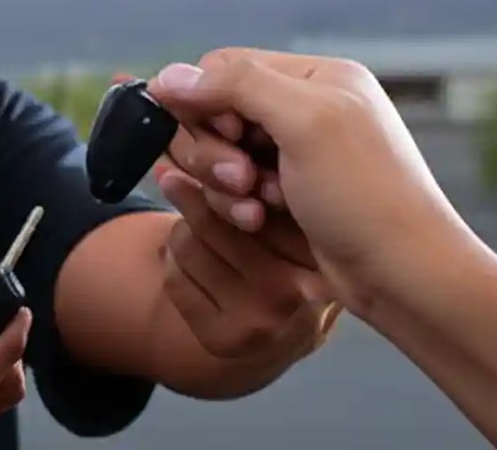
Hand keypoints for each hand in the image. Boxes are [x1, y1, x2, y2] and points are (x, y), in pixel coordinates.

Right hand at [146, 48, 465, 312]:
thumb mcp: (305, 122)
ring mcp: (292, 154)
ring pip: (215, 153)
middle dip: (214, 150)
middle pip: (212, 112)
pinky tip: (259, 220)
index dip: (208, 103)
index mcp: (315, 77)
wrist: (402, 274)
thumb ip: (236, 85)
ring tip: (255, 209)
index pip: (223, 67)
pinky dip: (235, 204)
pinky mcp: (283, 193)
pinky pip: (229, 187)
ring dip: (222, 184)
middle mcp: (303, 108)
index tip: (229, 139)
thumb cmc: (365, 196)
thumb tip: (168, 76)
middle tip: (240, 180)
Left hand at [157, 167, 334, 362]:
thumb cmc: (294, 257)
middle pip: (216, 218)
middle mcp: (296, 292)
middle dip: (194, 197)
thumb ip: (259, 187)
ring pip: (188, 244)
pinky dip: (173, 259)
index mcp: (323, 253)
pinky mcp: (220, 340)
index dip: (227, 177)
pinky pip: (174, 277)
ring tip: (193, 228)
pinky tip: (191, 259)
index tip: (213, 167)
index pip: (254, 196)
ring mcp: (258, 320)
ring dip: (182, 230)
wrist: (288, 333)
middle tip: (177, 181)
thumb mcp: (296, 218)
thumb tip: (186, 156)